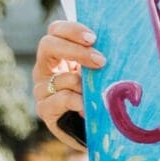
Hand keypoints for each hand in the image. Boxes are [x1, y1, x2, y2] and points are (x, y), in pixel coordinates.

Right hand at [34, 20, 104, 144]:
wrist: (96, 130)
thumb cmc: (100, 95)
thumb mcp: (100, 72)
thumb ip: (99, 57)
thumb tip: (117, 41)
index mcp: (58, 53)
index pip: (56, 30)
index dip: (72, 30)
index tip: (94, 38)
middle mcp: (45, 68)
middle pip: (48, 45)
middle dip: (76, 51)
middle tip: (101, 61)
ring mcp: (42, 89)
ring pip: (60, 78)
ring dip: (82, 84)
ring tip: (98, 93)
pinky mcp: (45, 110)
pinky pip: (61, 99)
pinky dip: (77, 102)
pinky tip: (88, 108)